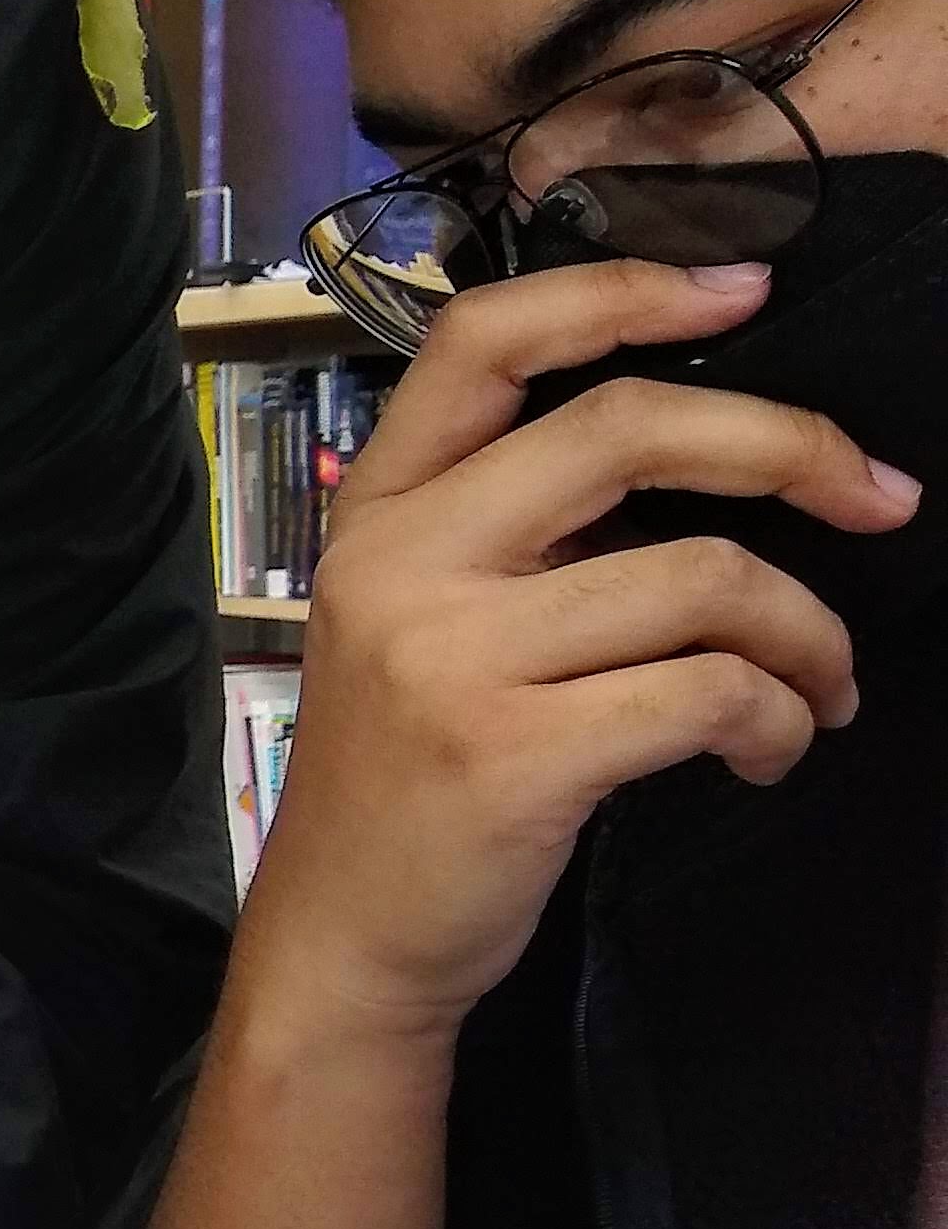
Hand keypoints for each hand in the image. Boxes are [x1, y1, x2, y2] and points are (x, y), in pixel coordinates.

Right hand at [244, 258, 914, 1040]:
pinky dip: (778, 721)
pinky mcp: (515, 755)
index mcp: (379, 511)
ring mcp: (451, 660)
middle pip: (628, 430)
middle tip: (881, 497)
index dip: (622, 292)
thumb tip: (704, 452)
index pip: (484, 340)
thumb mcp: (417, 619)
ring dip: (809, 635)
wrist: (346, 938)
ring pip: (703, 580)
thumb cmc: (408, 775)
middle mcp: (402, 565)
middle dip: (792, 449)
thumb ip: (510, 528)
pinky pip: (710, 694)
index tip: (743, 290)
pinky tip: (769, 752)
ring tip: (821, 689)